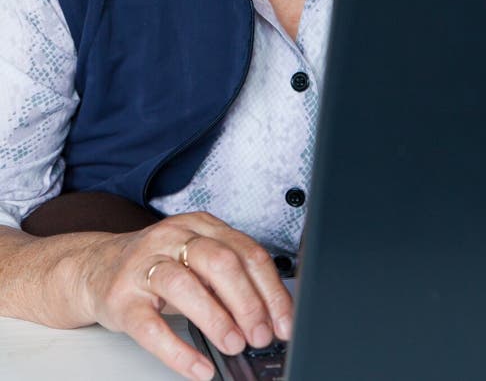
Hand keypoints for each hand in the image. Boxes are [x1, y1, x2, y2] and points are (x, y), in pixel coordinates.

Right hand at [79, 212, 292, 379]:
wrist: (96, 268)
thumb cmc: (157, 266)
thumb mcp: (196, 259)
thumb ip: (230, 278)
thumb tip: (270, 316)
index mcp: (200, 226)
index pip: (246, 251)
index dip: (270, 289)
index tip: (284, 321)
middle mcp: (173, 238)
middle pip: (220, 262)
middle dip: (247, 302)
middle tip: (261, 334)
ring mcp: (144, 265)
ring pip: (185, 286)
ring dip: (217, 319)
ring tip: (235, 344)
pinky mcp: (122, 298)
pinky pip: (151, 327)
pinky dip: (179, 350)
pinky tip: (199, 366)